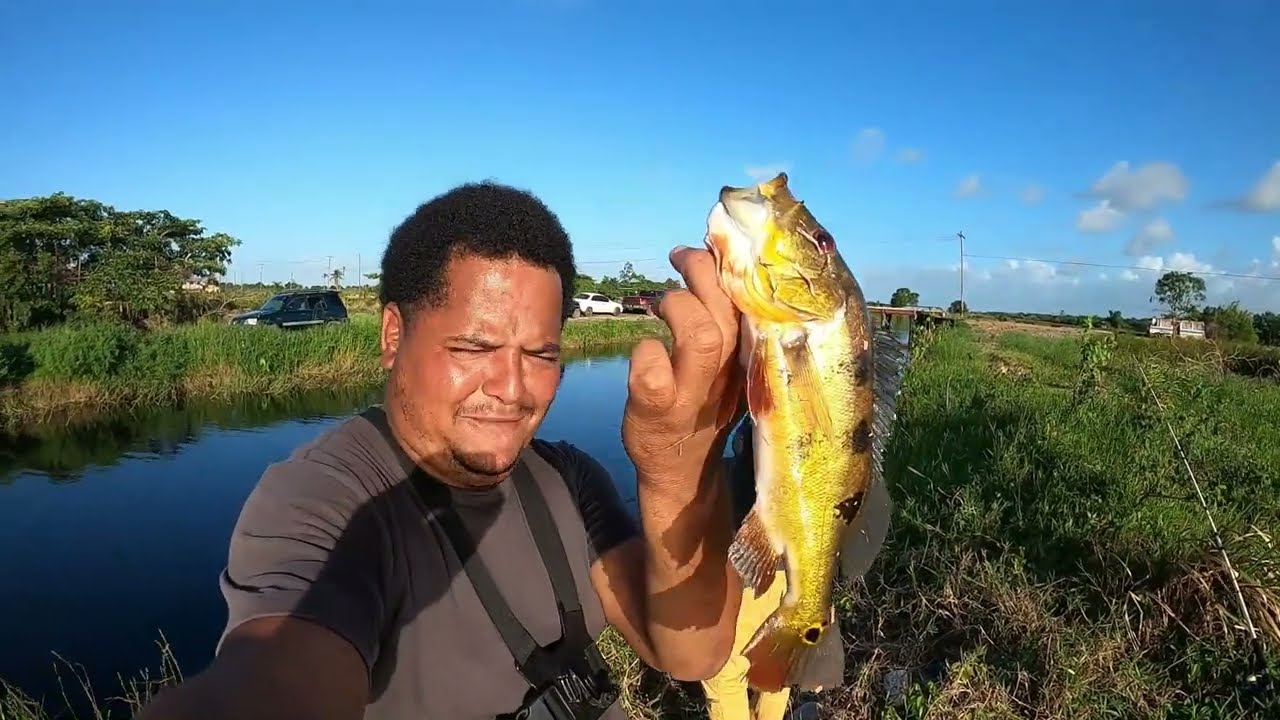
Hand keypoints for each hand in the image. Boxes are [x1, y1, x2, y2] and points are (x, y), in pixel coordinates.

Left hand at [622, 246, 743, 485]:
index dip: (738, 269)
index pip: (755, 305)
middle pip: (725, 317)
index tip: (718, 246)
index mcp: (747, 360)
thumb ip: (728, 322)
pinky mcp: (655, 410)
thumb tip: (717, 259)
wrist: (683, 470)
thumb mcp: (727, 366)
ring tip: (665, 303)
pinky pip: (651, 368)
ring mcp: (690, 395)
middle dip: (702, 275)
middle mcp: (725, 376)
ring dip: (678, 308)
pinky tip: (647, 350)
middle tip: (681, 258)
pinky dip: (646, 349)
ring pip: (700, 339)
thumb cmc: (703, 404)